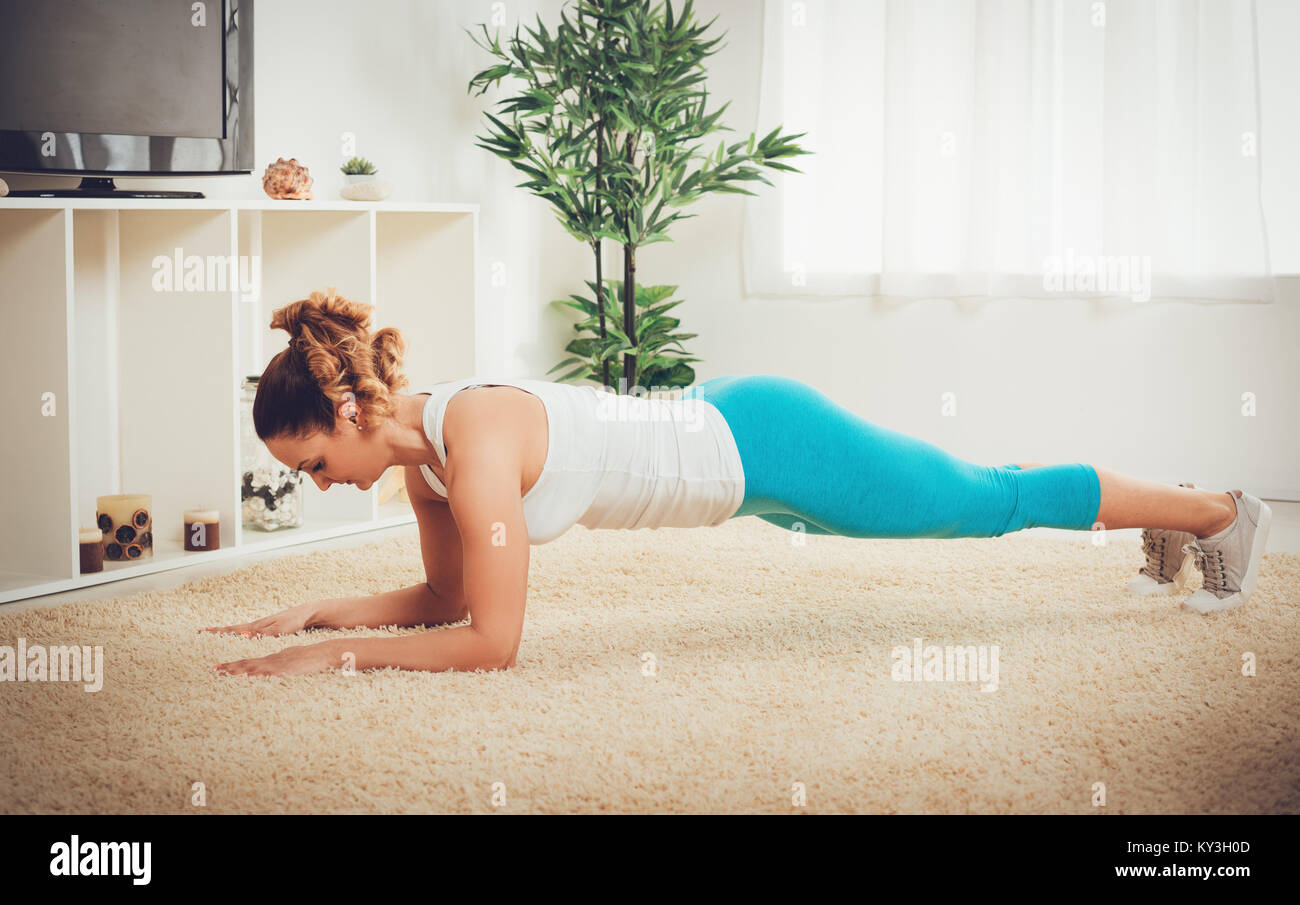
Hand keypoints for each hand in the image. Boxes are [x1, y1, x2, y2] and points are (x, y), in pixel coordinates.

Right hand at [201, 601, 317, 636]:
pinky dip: (238, 634)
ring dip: (226, 633)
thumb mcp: (278, 630)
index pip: (232, 630)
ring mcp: (261, 626)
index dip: (217, 632)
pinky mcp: (268, 628)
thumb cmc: (294, 622)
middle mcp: (256, 625)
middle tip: (200, 632)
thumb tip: (243, 636)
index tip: (201, 632)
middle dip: (216, 632)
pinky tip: (238, 636)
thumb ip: (261, 634)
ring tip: (213, 634)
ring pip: (239, 630)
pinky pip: (248, 632)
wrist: (307, 613)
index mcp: (256, 627)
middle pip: (232, 629)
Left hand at [214, 640, 347, 677]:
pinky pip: (265, 672)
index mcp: (272, 659)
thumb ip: (281, 667)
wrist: (323, 653)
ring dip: (236, 669)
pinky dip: (253, 673)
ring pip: (252, 667)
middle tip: (213, 669)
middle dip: (228, 667)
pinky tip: (244, 676)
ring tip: (222, 672)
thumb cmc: (310, 659)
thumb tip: (273, 674)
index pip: (249, 662)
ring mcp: (276, 664)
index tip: (220, 668)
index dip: (234, 665)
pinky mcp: (283, 669)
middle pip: (246, 663)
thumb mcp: (292, 662)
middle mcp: (271, 660)